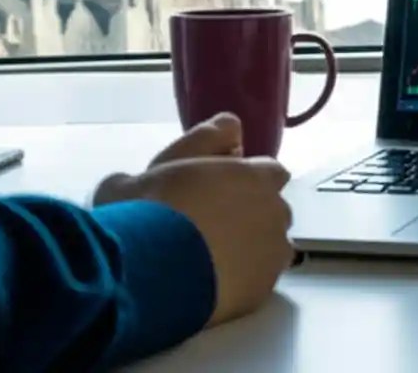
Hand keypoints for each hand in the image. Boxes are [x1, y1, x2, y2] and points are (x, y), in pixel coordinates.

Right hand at [93, 113, 294, 326]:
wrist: (145, 271)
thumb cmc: (144, 212)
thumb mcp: (146, 169)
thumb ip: (192, 146)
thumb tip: (224, 128)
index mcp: (252, 176)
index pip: (270, 171)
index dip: (248, 180)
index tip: (224, 190)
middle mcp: (273, 210)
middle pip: (273, 209)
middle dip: (252, 214)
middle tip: (213, 226)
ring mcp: (273, 252)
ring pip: (272, 247)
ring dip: (251, 249)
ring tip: (211, 260)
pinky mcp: (264, 289)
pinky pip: (260, 281)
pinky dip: (243, 281)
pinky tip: (213, 285)